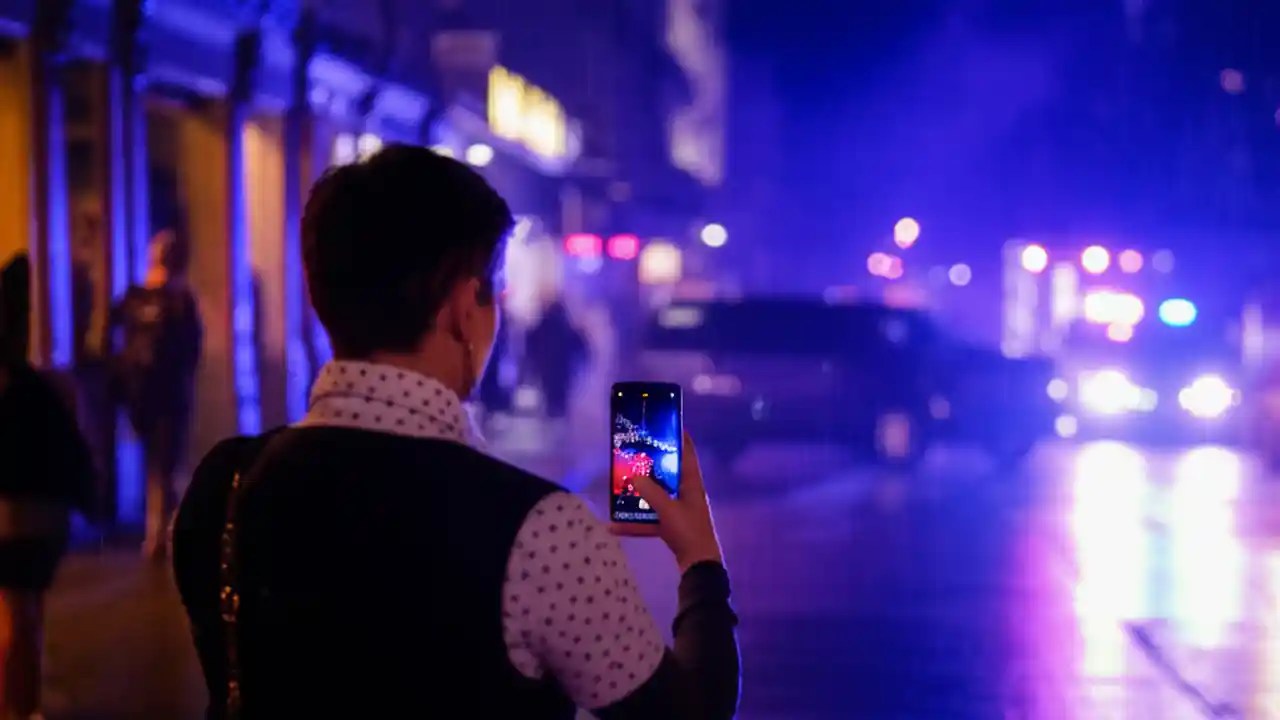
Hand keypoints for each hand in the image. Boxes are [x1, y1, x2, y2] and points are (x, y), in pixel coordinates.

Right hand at [611, 432, 723, 572]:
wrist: (699, 565)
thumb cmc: (688, 531)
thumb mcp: (668, 509)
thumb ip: (651, 492)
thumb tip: (634, 476)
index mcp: (692, 484)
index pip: (687, 454)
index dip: (680, 438)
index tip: (667, 425)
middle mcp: (687, 494)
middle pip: (669, 474)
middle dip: (652, 465)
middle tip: (634, 453)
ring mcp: (679, 511)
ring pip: (657, 496)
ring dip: (640, 494)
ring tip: (620, 486)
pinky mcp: (672, 527)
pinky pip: (651, 519)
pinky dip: (635, 523)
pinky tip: (614, 527)